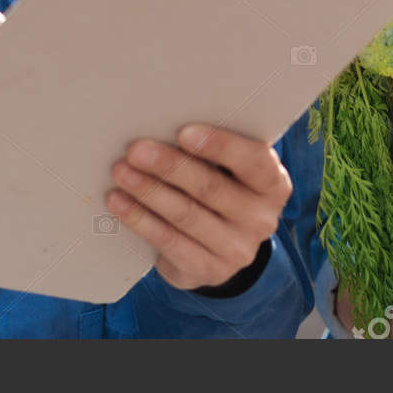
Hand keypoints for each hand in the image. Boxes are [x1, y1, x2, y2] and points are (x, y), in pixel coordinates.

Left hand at [106, 124, 291, 290]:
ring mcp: (237, 250)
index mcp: (273, 184)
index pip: (253, 161)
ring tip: (120, 173)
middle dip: (169, 166)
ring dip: (148, 191)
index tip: (183, 132)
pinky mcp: (209, 270)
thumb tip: (163, 122)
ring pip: (185, 215)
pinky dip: (140, 219)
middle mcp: (262, 219)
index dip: (219, 145)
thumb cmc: (220, 188)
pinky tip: (118, 202)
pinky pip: (169, 242)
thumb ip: (212, 150)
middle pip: (211, 187)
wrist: (220, 247)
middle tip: (135, 150)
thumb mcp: (230, 170)